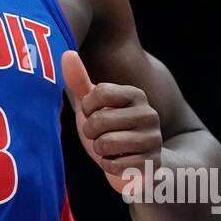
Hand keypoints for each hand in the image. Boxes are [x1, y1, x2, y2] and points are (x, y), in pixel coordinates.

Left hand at [61, 50, 163, 195]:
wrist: (135, 163)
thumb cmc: (110, 129)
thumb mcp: (93, 105)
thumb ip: (79, 80)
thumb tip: (66, 53)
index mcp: (136, 95)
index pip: (98, 92)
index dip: (87, 107)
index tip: (93, 113)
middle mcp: (149, 114)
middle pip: (99, 120)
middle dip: (91, 132)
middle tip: (99, 135)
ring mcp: (153, 140)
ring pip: (106, 144)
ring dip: (99, 150)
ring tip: (110, 149)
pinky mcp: (152, 164)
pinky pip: (114, 166)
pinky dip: (108, 167)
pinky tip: (118, 162)